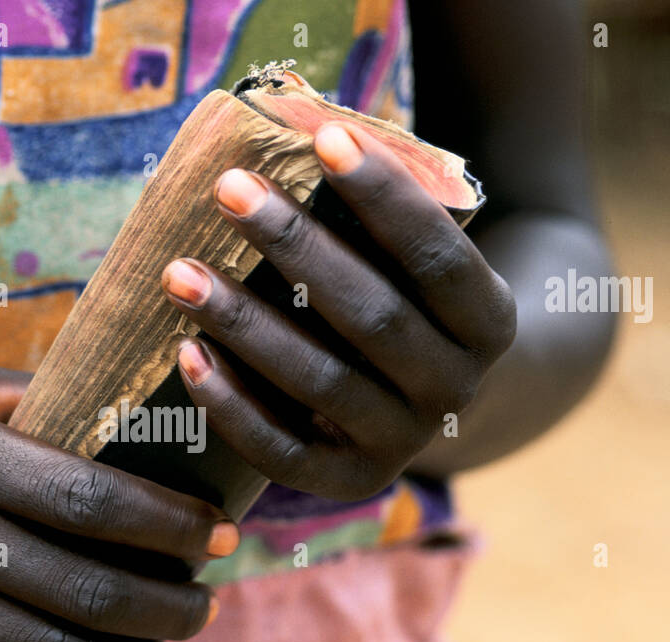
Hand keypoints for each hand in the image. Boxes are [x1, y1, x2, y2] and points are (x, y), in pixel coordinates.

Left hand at [160, 121, 516, 500]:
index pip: (439, 256)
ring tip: (179, 273)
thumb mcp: (411, 266)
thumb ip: (375, 223)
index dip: (385, 198)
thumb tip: (295, 131)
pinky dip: (232, 404)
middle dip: (296, 247)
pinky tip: (188, 353)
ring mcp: (404, 441)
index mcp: (489, 323)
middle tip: (229, 190)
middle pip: (372, 316)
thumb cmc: (401, 302)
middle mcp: (456, 389)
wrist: (423, 403)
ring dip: (245, 322)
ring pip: (320, 381)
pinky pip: (283, 450)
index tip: (324, 137)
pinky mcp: (348, 481)